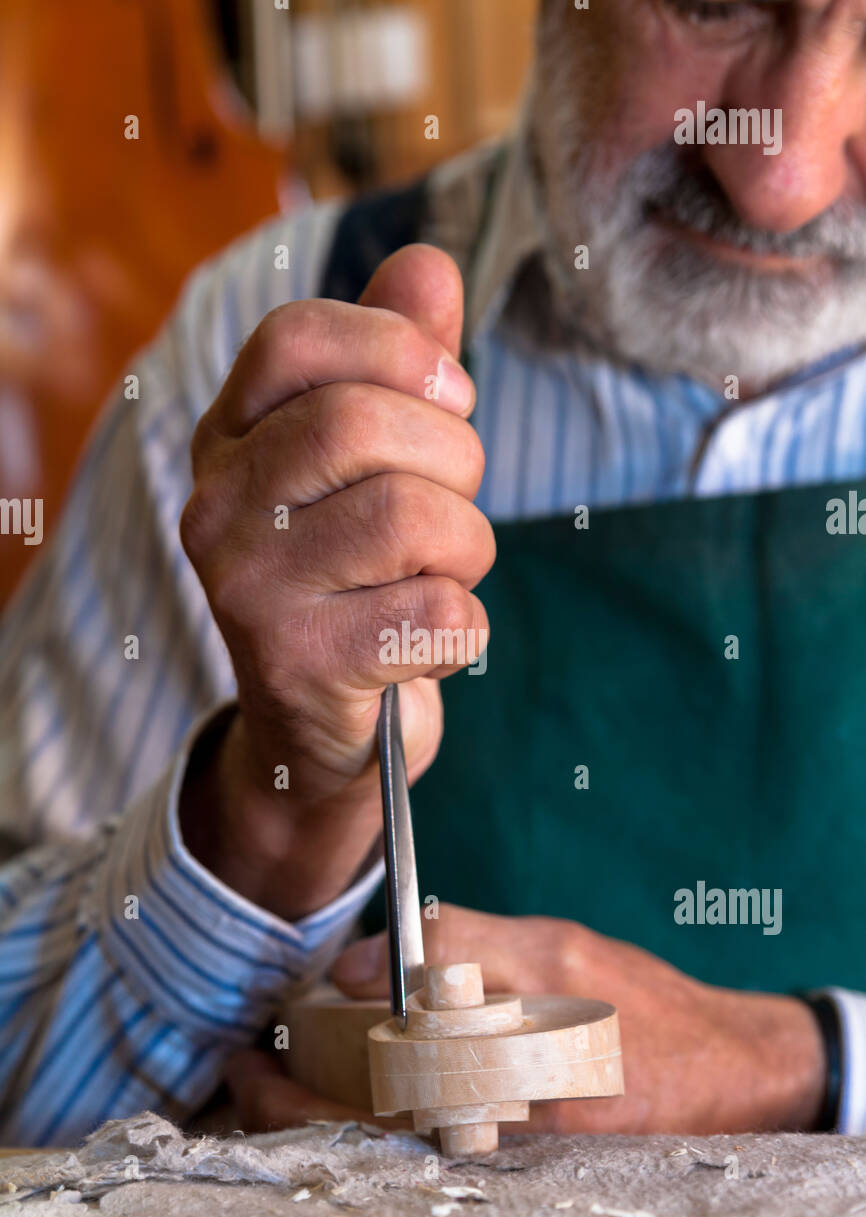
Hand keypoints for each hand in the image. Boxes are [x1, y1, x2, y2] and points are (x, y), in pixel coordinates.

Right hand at [179, 246, 492, 917]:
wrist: (321, 731)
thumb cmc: (359, 577)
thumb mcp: (373, 462)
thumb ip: (397, 359)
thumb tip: (431, 266)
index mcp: (230, 438)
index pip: (295, 337)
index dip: (397, 348)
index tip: (449, 393)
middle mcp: (218, 508)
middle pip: (361, 423)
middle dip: (453, 457)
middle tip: (455, 500)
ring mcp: (249, 591)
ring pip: (410, 517)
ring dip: (468, 546)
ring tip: (443, 571)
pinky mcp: (300, 667)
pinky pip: (438, 614)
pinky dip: (467, 627)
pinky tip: (430, 638)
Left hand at [226, 906, 826, 1134]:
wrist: (724, 1074)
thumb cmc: (640, 1001)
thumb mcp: (557, 944)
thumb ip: (465, 942)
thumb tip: (368, 959)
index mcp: (509, 1037)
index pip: (380, 1054)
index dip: (313, 1042)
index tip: (273, 1026)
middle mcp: (507, 1101)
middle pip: (367, 1114)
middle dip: (288, 1097)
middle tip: (245, 1067)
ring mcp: (513, 1140)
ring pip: (386, 1140)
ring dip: (315, 1117)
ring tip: (270, 1089)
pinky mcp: (521, 1164)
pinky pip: (424, 1154)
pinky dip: (368, 1136)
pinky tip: (339, 1115)